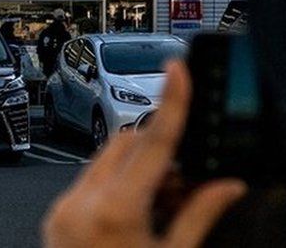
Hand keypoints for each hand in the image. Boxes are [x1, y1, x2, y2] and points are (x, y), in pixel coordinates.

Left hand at [42, 60, 246, 247]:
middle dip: (157, 153)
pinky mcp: (57, 217)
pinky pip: (88, 184)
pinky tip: (136, 216)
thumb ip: (199, 216)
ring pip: (105, 162)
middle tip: (185, 184)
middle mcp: (81, 203)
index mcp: (115, 211)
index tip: (177, 70)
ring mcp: (63, 209)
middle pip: (125, 145)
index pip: (152, 143)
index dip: (171, 102)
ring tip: (161, 209)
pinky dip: (116, 188)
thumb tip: (228, 186)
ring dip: (137, 172)